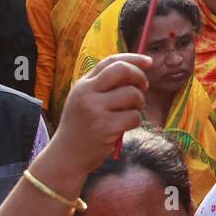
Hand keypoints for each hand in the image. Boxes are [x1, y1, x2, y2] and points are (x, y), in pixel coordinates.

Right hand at [52, 53, 150, 174]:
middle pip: (122, 71)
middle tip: (144, 87)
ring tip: (130, 112)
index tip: (148, 62)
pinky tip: (124, 127)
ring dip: (139, 103)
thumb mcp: (85, 101)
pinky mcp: (106, 127)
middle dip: (139, 76)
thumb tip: (136, 71)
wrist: (67, 156)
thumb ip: (104, 86)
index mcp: (83, 85)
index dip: (133, 59)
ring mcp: (96, 110)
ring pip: (133, 94)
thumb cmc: (81, 127)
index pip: (110, 61)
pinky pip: (134, 116)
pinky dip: (135, 121)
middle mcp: (87, 93)